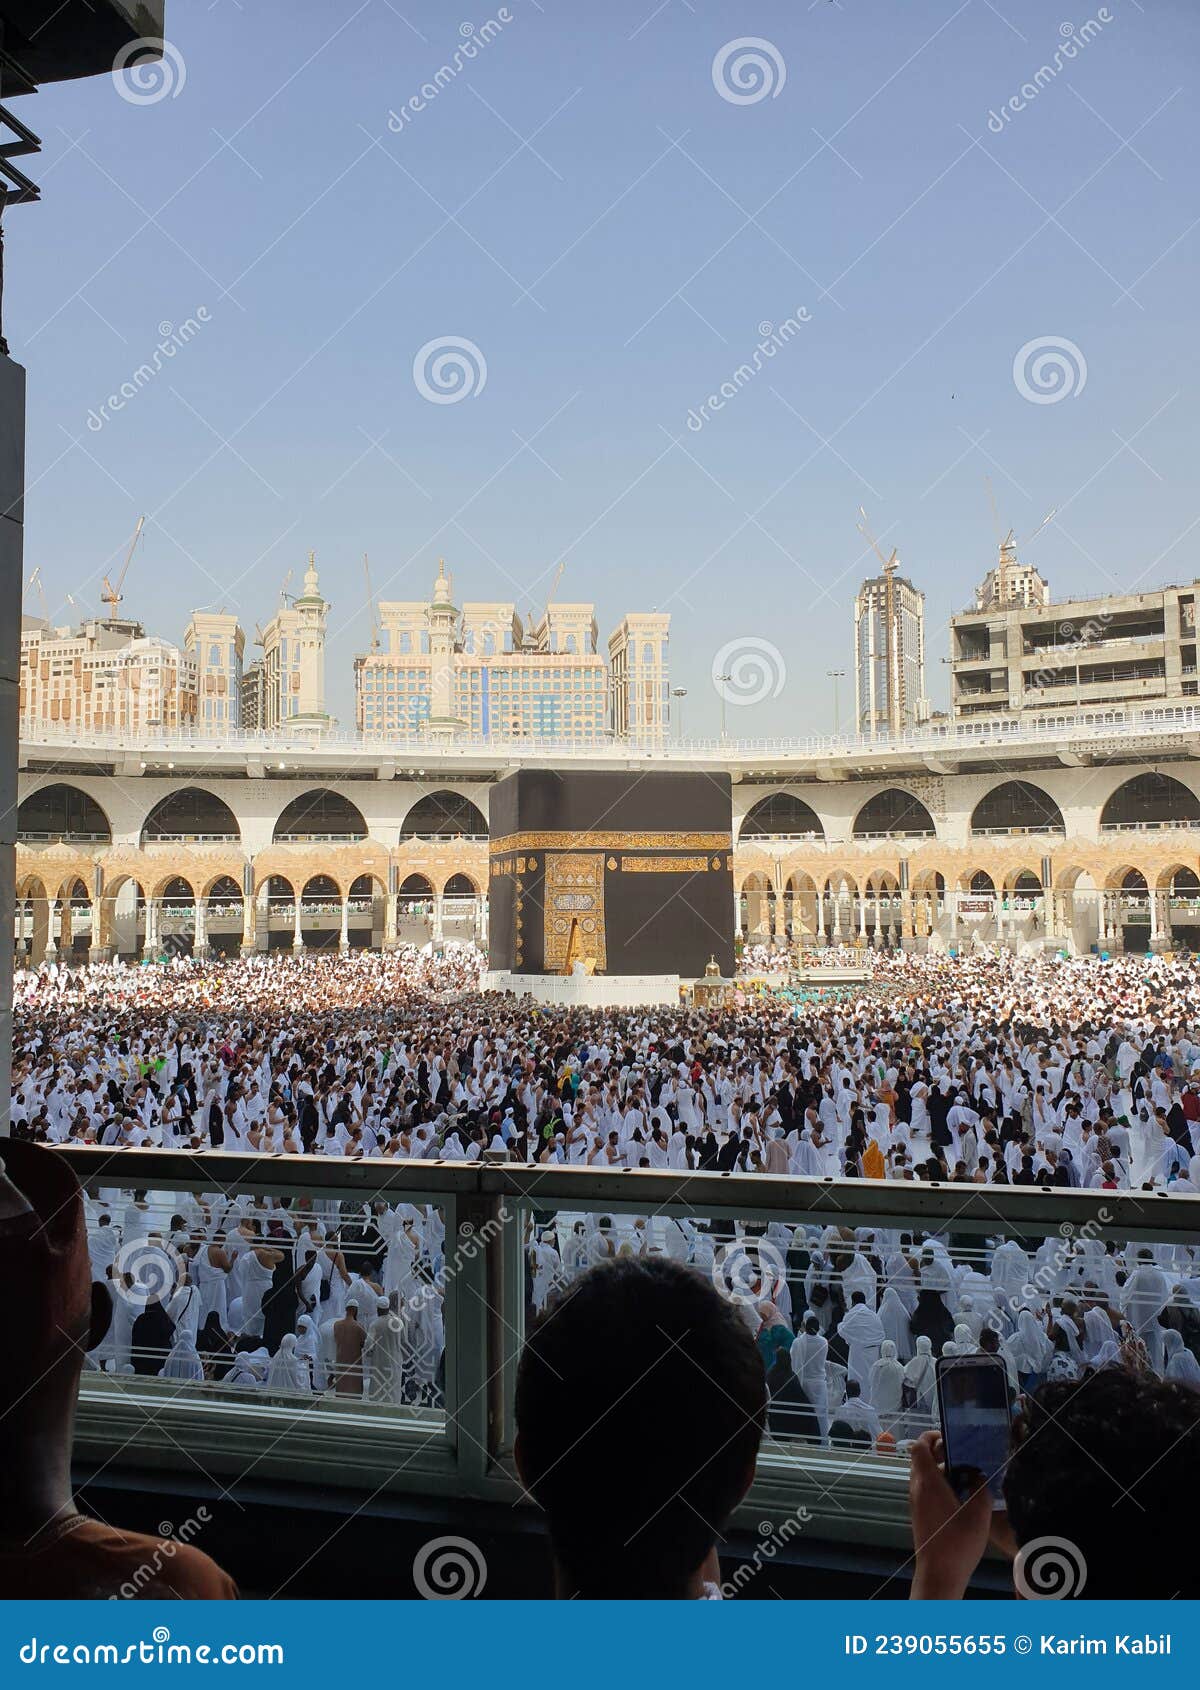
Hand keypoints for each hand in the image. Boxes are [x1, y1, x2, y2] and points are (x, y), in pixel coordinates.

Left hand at [908, 1431, 992, 1599]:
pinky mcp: (919, 1514)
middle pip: (921, 1459)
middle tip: (963, 1456)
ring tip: (966, 1476)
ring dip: (940, 1470)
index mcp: (928, 1482)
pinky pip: (925, 1489)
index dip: (931, 1436)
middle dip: (939, 1452)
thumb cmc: (958, 1542)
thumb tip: (978, 1476)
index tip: (949, 1437)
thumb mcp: (979, 1514)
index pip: (919, 1446)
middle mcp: (917, 1488)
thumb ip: (981, 1489)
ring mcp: (916, 1502)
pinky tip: (960, 1496)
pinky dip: (938, 1484)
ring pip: (923, 1475)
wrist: (939, 1574)